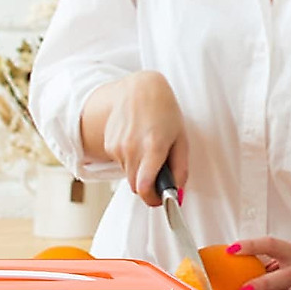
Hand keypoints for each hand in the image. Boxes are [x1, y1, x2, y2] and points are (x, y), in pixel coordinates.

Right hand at [99, 71, 187, 206]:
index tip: (160, 199)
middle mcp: (132, 148)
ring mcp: (118, 146)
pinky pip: (121, 163)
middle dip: (148, 186)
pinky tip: (136, 141)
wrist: (138, 90)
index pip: (144, 188)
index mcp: (153, 147)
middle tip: (158, 173)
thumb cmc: (164, 112)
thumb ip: (180, 169)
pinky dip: (129, 159)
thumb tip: (178, 194)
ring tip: (147, 148)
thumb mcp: (181, 139)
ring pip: (128, 175)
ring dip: (138, 170)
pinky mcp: (109, 144)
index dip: (153, 199)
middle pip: (136, 186)